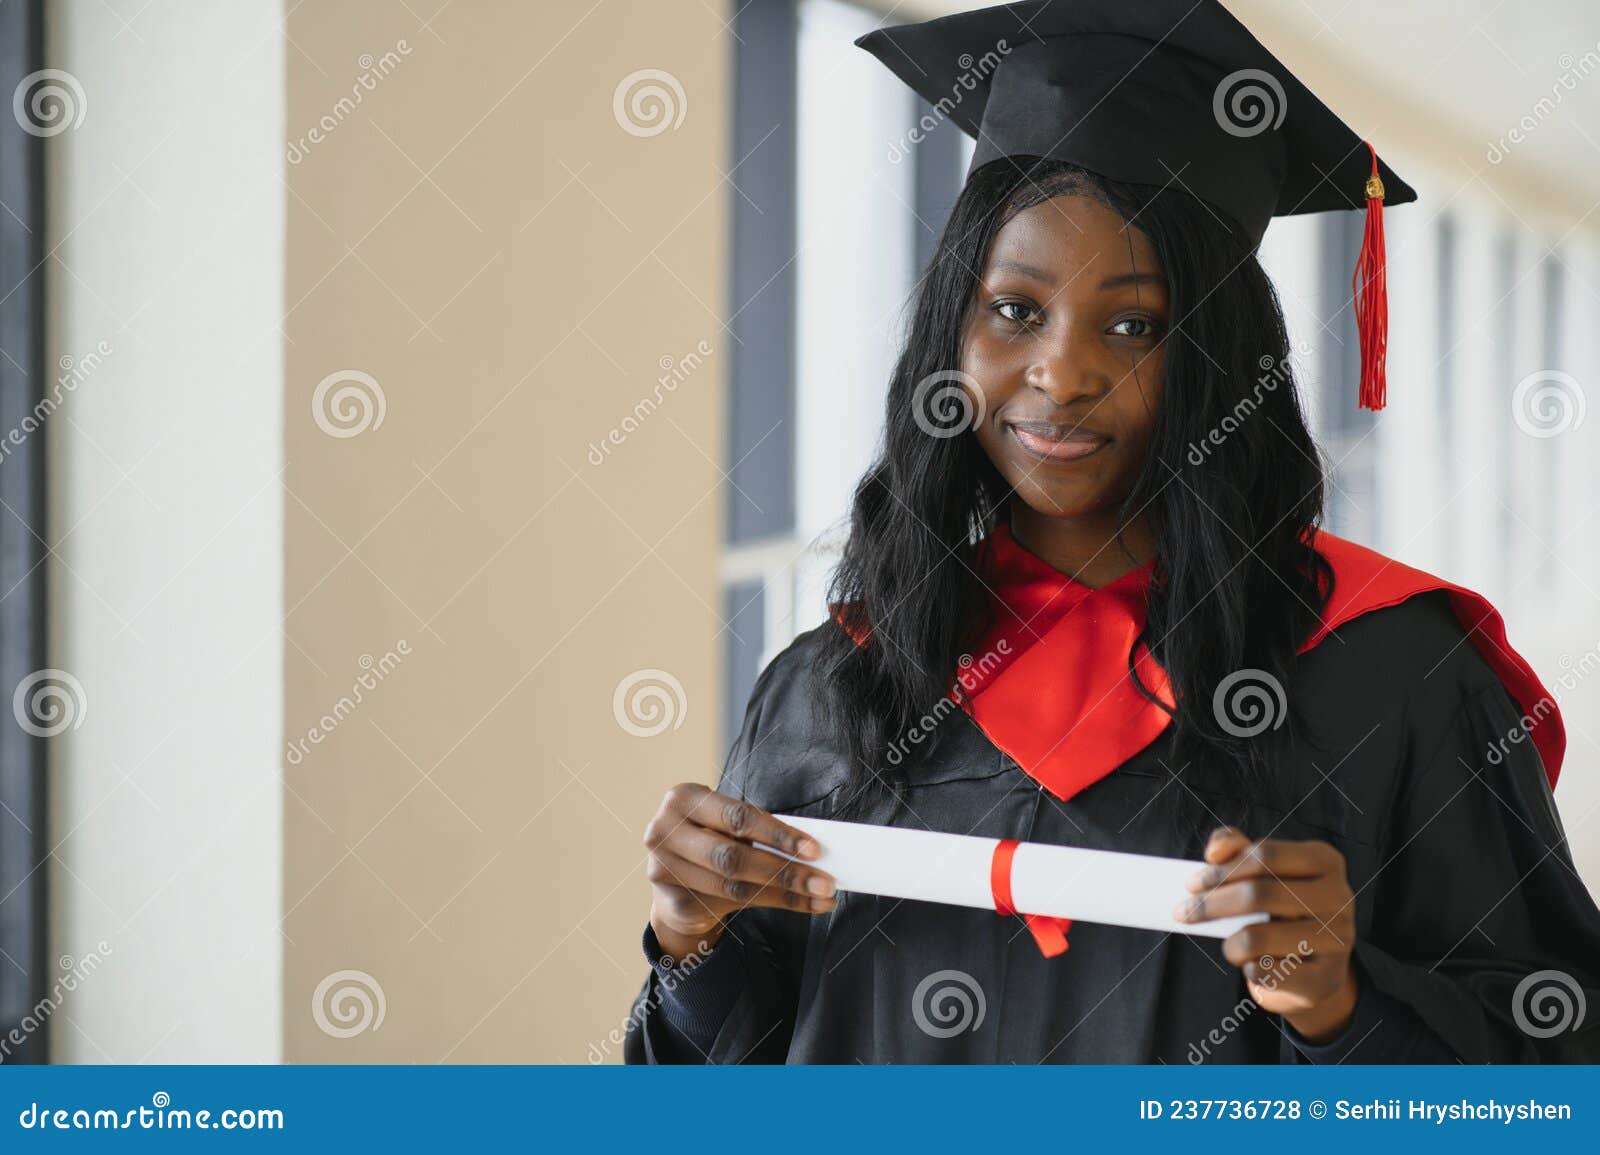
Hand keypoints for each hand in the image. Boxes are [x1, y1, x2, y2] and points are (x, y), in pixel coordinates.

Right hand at [643, 783, 836, 960]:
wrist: (671, 877)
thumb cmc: (710, 838)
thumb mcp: (724, 825)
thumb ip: (756, 830)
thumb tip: (812, 849)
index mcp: (684, 799)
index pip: (737, 817)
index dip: (777, 834)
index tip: (814, 849)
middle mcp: (665, 831)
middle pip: (734, 857)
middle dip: (785, 871)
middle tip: (825, 883)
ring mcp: (663, 869)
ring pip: (735, 886)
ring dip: (785, 893)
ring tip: (821, 897)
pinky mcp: (669, 903)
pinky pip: (728, 907)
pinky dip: (771, 905)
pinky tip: (800, 905)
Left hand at [1174, 826, 1359, 1042]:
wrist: (1318, 967)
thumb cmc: (1283, 910)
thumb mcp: (1266, 873)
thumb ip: (1238, 849)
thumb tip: (1215, 851)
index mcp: (1324, 860)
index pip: (1265, 855)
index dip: (1221, 869)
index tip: (1191, 884)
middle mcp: (1339, 896)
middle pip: (1258, 894)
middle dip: (1211, 905)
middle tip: (1185, 914)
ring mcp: (1338, 938)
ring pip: (1257, 938)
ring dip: (1230, 945)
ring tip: (1229, 946)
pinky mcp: (1327, 977)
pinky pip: (1267, 972)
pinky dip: (1249, 969)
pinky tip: (1254, 965)